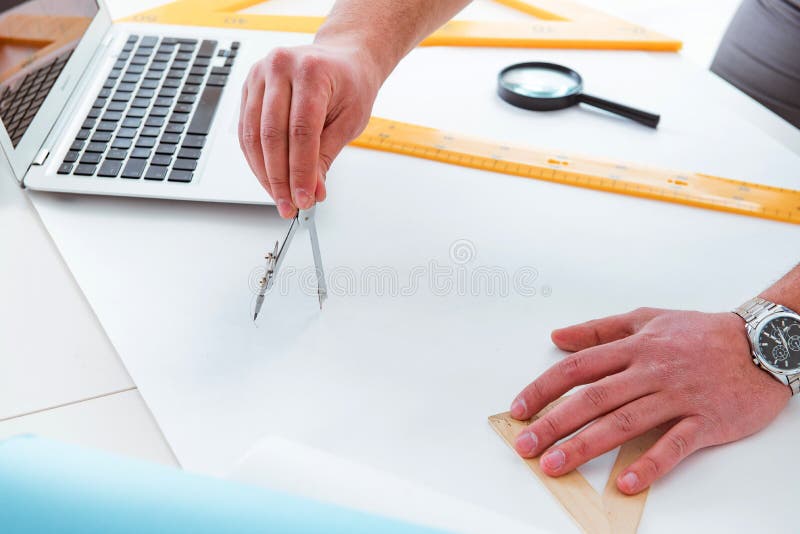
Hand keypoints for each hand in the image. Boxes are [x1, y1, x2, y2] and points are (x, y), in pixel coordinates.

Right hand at [238, 42, 381, 217]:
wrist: (342, 57)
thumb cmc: (350, 83)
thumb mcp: (350, 119)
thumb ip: (327, 155)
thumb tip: (311, 190)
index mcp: (311, 71)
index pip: (301, 131)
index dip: (301, 171)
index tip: (304, 198)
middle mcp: (280, 67)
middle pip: (272, 135)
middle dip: (280, 179)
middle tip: (290, 205)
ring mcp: (259, 74)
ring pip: (252, 136)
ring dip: (264, 174)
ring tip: (279, 198)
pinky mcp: (249, 87)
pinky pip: (245, 131)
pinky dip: (256, 160)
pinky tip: (268, 179)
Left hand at [509, 308, 789, 494]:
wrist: (763, 343)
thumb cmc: (700, 332)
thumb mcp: (646, 318)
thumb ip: (600, 329)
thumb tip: (558, 336)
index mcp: (633, 347)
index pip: (578, 369)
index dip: (544, 389)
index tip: (519, 410)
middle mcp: (650, 371)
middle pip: (593, 399)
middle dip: (554, 423)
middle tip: (525, 446)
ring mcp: (677, 397)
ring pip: (624, 423)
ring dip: (586, 446)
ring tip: (555, 465)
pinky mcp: (706, 421)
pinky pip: (675, 445)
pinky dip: (650, 464)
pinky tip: (625, 482)